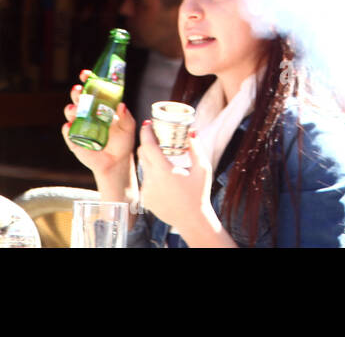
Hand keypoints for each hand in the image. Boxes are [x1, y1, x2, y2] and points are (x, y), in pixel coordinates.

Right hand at [61, 71, 135, 191]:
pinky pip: (68, 133)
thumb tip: (122, 105)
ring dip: (70, 109)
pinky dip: (67, 129)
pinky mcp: (74, 140)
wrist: (117, 162)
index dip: (87, 80)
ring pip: (70, 113)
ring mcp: (79, 126)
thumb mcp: (128, 128)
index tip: (85, 74)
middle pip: (78, 98)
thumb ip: (126, 117)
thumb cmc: (122, 141)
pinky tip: (69, 126)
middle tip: (79, 90)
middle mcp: (87, 112)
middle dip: (76, 92)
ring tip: (75, 109)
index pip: (91, 88)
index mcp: (100, 105)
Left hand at [135, 120, 215, 239]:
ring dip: (151, 160)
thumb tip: (191, 131)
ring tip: (165, 159)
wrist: (193, 221)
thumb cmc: (199, 195)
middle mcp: (151, 180)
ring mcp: (146, 190)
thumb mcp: (202, 169)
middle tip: (158, 137)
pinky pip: (145, 180)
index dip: (146, 132)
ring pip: (144, 167)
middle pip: (142, 153)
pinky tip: (165, 179)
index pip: (148, 145)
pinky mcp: (145, 199)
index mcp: (163, 171)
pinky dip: (152, 175)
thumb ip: (195, 148)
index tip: (148, 124)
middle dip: (147, 143)